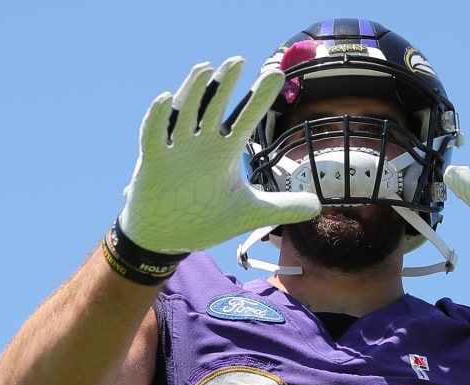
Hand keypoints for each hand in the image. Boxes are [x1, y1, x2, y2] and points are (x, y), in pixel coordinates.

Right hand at [118, 57, 320, 253]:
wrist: (166, 238)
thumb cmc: (203, 219)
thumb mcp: (248, 213)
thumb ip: (282, 207)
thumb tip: (317, 205)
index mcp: (223, 152)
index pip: (246, 118)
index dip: (260, 97)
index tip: (276, 75)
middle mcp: (201, 145)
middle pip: (214, 107)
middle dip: (225, 85)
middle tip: (239, 60)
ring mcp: (175, 151)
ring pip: (184, 113)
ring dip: (193, 91)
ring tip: (206, 68)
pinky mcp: (152, 163)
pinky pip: (153, 135)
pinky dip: (157, 118)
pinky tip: (166, 97)